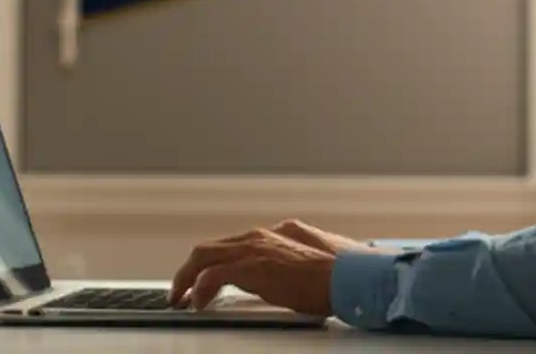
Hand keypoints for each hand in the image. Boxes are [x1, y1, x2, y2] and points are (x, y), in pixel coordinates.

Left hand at [168, 219, 377, 314]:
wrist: (355, 276)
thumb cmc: (347, 273)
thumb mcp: (322, 259)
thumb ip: (304, 259)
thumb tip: (300, 271)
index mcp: (282, 232)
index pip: (240, 242)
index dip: (221, 260)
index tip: (211, 276)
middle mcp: (264, 235)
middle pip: (214, 246)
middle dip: (193, 268)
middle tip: (183, 288)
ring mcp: (255, 248)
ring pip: (204, 255)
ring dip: (187, 277)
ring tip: (180, 297)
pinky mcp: (251, 268)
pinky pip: (211, 276)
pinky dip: (198, 289)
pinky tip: (197, 304)